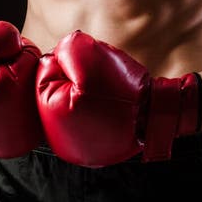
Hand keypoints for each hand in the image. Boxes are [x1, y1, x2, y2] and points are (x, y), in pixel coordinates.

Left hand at [35, 29, 201, 166]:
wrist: (156, 114)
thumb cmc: (123, 86)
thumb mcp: (88, 55)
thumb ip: (64, 48)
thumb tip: (56, 54)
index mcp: (52, 114)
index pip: (45, 72)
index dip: (70, 60)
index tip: (92, 66)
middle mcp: (59, 141)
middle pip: (56, 91)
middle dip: (75, 78)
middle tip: (100, 80)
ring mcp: (76, 150)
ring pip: (72, 105)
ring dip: (86, 95)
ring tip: (107, 96)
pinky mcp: (93, 152)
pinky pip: (87, 122)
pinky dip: (97, 112)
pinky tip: (110, 111)